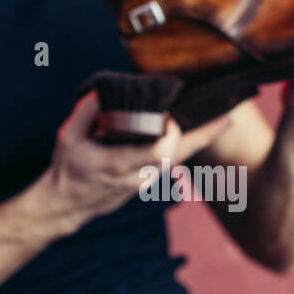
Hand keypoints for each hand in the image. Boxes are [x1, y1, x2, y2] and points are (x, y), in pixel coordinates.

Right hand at [44, 92, 231, 220]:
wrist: (65, 206)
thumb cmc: (67, 168)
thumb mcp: (68, 136)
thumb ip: (85, 111)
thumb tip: (102, 88)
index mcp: (117, 163)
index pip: (158, 152)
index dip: (170, 135)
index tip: (170, 116)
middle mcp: (136, 176)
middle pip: (179, 157)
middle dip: (204, 136)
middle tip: (228, 116)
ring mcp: (143, 183)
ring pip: (177, 161)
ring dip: (199, 141)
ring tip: (222, 119)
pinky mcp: (145, 184)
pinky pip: (169, 163)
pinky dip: (184, 147)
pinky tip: (197, 131)